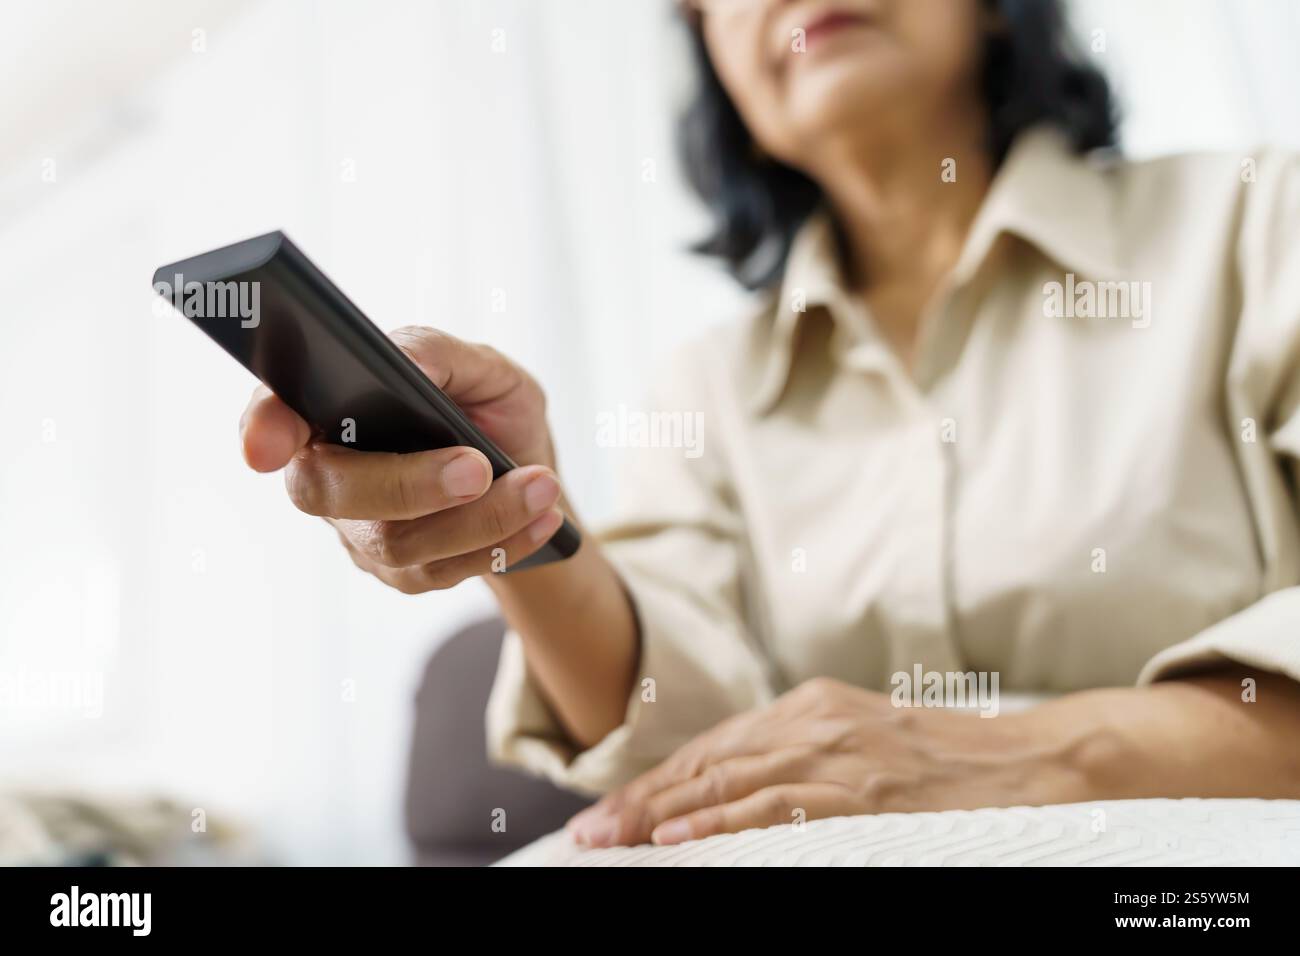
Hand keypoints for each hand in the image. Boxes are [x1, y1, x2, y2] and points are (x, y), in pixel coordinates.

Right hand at [239, 326, 565, 589]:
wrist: (529, 472)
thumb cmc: (489, 407)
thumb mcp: (484, 369)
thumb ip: (440, 355)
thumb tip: (410, 368)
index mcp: (329, 408)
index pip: (274, 415)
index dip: (261, 428)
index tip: (264, 447)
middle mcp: (329, 474)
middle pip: (331, 492)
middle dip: (409, 483)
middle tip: (478, 467)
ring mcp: (359, 532)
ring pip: (397, 544)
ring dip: (481, 516)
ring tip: (541, 486)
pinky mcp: (401, 573)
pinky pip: (442, 572)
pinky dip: (503, 543)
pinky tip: (544, 518)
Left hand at [567, 677, 1080, 846]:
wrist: (1033, 763)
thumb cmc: (946, 758)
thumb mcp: (862, 739)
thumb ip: (800, 756)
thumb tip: (726, 794)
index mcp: (810, 706)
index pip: (713, 746)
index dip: (656, 782)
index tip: (611, 811)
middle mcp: (814, 722)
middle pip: (707, 763)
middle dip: (641, 801)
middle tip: (587, 833)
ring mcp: (837, 756)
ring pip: (727, 784)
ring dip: (659, 817)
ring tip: (609, 842)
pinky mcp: (861, 794)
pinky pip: (774, 811)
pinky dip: (719, 825)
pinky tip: (676, 841)